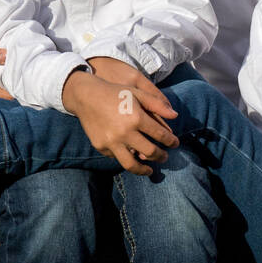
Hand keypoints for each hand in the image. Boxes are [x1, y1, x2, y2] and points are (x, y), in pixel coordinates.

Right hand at [61, 69, 178, 174]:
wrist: (86, 96)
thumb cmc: (115, 93)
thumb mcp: (138, 93)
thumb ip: (157, 104)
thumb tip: (176, 115)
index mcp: (136, 118)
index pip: (161, 135)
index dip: (171, 141)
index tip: (175, 144)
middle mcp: (124, 132)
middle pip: (150, 152)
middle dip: (161, 156)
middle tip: (165, 157)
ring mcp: (111, 142)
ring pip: (131, 164)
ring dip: (143, 170)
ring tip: (150, 170)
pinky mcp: (100, 146)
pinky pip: (116, 157)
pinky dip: (125, 158)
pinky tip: (131, 157)